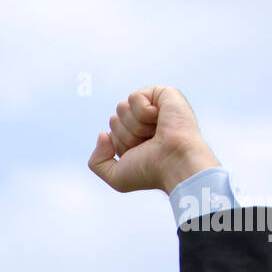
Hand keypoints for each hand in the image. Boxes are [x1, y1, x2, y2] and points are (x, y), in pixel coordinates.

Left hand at [88, 86, 219, 193]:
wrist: (175, 163)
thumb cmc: (150, 172)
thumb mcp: (116, 176)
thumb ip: (97, 161)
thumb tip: (102, 134)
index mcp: (136, 138)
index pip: (110, 132)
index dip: (120, 144)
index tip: (140, 153)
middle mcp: (145, 122)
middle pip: (114, 118)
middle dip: (126, 134)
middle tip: (148, 143)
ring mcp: (155, 107)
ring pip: (121, 107)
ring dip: (135, 125)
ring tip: (155, 133)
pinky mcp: (164, 94)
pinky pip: (135, 97)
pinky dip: (143, 112)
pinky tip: (160, 119)